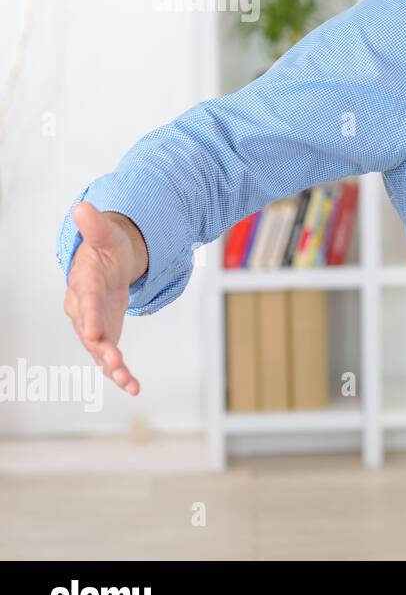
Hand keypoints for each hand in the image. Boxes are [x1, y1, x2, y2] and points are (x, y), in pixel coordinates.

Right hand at [63, 201, 144, 394]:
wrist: (107, 261)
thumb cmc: (106, 247)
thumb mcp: (106, 234)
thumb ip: (96, 226)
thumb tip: (83, 207)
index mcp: (84, 282)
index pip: (85, 299)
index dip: (89, 316)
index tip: (94, 332)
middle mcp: (83, 308)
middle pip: (89, 330)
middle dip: (101, 347)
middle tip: (114, 363)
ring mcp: (93, 324)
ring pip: (99, 349)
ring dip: (112, 367)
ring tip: (127, 381)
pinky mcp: (106, 336)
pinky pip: (111, 357)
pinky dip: (121, 373)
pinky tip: (134, 388)